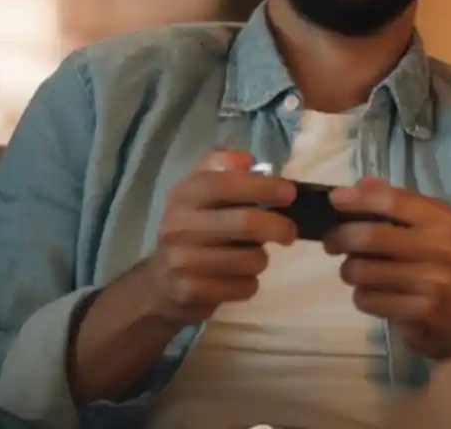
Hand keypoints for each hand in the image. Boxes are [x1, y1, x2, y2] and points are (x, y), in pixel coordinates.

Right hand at [147, 150, 297, 325]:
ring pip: (250, 259)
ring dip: (262, 258)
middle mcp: (178, 225)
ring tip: (253, 256)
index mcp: (185, 194)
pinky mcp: (190, 291)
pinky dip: (250, 283)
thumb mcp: (201, 192)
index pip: (226, 183)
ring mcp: (181, 260)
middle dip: (279, 227)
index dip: (263, 186)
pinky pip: (243, 287)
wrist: (161, 283)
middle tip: (290, 232)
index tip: (289, 194)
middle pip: (246, 222)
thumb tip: (246, 159)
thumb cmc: (194, 230)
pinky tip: (238, 278)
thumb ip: (222, 167)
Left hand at [324, 178, 450, 359]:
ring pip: (362, 272)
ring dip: (349, 271)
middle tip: (332, 243)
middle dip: (339, 238)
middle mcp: (440, 247)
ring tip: (356, 271)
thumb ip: (396, 204)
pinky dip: (361, 296)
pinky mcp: (420, 311)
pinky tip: (372, 294)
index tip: (334, 199)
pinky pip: (368, 300)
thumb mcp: (428, 228)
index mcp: (440, 220)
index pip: (392, 201)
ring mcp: (432, 282)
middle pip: (370, 237)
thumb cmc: (439, 264)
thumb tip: (359, 184)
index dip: (358, 199)